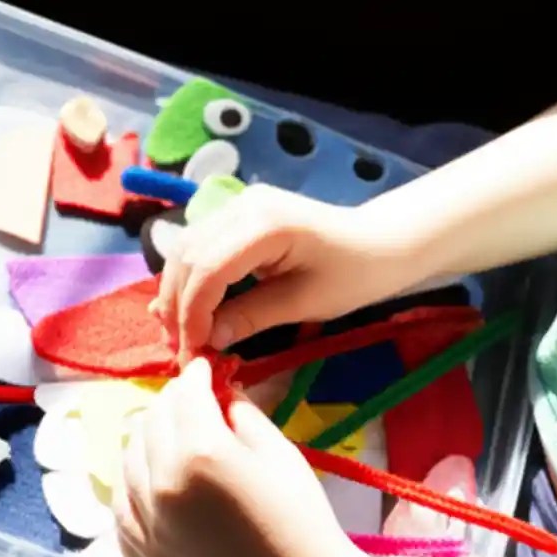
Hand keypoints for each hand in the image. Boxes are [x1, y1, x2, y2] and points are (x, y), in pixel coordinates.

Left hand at [114, 357, 355, 556]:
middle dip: (172, 402)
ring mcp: (148, 520)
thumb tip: (221, 393)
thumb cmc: (302, 518)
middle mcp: (162, 482)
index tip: (205, 367)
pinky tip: (147, 476)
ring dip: (148, 437)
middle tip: (193, 399)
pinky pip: (120, 505)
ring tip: (172, 434)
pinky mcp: (147, 551)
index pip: (184, 395)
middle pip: (152, 421)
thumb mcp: (280, 453)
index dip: (196, 374)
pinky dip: (130, 481)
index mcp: (200, 452)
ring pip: (128, 458)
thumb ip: (242, 415)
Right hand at [152, 184, 431, 358]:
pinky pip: (199, 244)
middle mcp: (243, 205)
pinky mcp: (238, 213)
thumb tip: (208, 340)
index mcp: (265, 224)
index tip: (193, 353)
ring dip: (176, 292)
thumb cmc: (354, 274)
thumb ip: (252, 318)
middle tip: (181, 349)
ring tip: (180, 334)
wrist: (380, 241)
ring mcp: (238, 204)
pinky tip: (186, 309)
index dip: (193, 314)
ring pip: (184, 248)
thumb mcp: (304, 303)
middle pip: (187, 255)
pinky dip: (189, 278)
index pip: (208, 269)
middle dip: (177, 305)